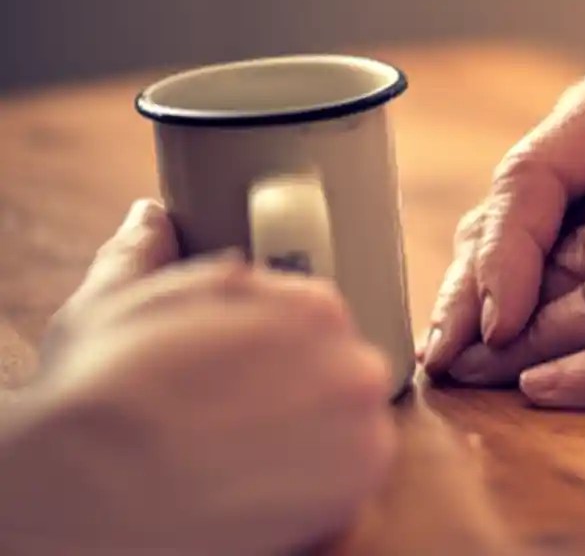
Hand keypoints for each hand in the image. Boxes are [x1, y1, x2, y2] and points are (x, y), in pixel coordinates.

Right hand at [0, 201, 395, 555]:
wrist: (84, 484)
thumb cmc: (94, 390)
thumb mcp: (114, 301)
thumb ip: (148, 254)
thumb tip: (152, 220)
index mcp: (315, 310)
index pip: (321, 324)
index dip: (279, 352)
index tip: (247, 376)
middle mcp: (353, 368)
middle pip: (343, 380)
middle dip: (302, 397)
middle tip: (239, 420)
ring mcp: (360, 439)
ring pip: (349, 438)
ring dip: (309, 447)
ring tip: (241, 460)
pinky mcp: (349, 504)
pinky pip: (343, 493)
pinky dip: (306, 495)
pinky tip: (254, 492)